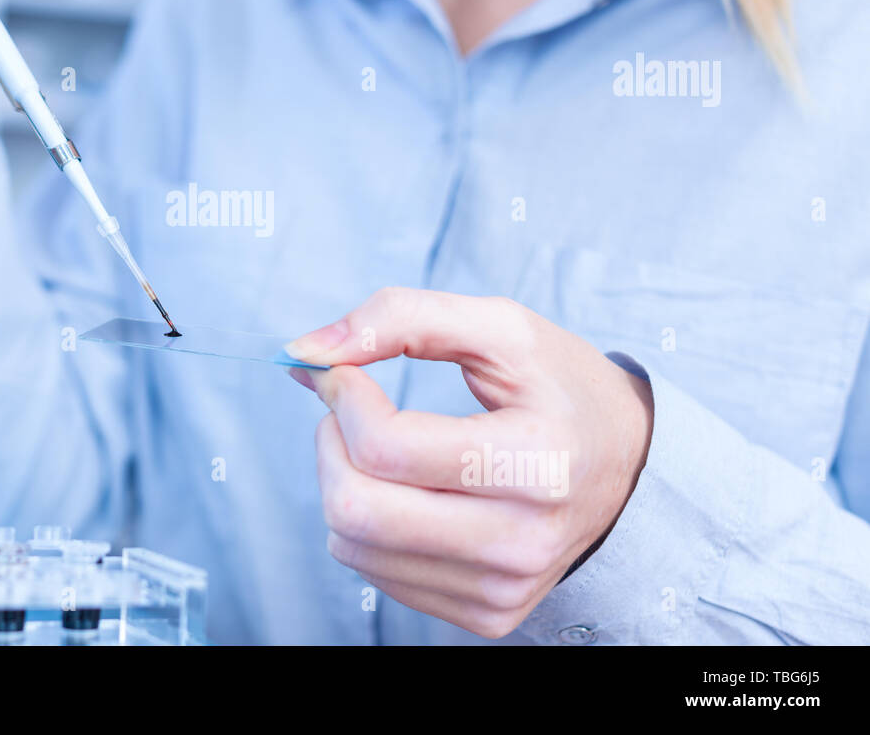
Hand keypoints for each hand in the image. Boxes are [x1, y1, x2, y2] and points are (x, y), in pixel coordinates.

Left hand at [285, 287, 653, 637]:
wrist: (630, 468)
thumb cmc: (560, 389)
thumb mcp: (500, 328)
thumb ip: (400, 318)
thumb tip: (303, 350)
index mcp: (535, 464)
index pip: (386, 447)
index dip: (342, 397)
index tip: (343, 370)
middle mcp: (522, 541)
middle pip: (356, 510)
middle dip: (330, 444)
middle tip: (351, 410)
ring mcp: (502, 588)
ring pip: (351, 544)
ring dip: (342, 481)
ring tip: (382, 447)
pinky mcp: (486, 614)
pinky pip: (373, 573)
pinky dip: (368, 523)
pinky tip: (409, 491)